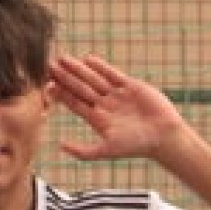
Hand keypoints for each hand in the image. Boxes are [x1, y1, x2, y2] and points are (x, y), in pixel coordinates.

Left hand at [49, 54, 188, 161]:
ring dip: (78, 69)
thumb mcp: (108, 150)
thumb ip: (85, 151)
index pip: (75, 103)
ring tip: (63, 58)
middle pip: (80, 88)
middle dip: (65, 77)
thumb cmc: (138, 146)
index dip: (60, 93)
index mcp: (98, 119)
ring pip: (93, 79)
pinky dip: (101, 67)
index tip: (46, 83)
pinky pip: (112, 74)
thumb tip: (61, 146)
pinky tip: (88, 59)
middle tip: (48, 65)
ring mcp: (117, 95)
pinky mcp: (131, 87)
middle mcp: (106, 106)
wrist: (164, 136)